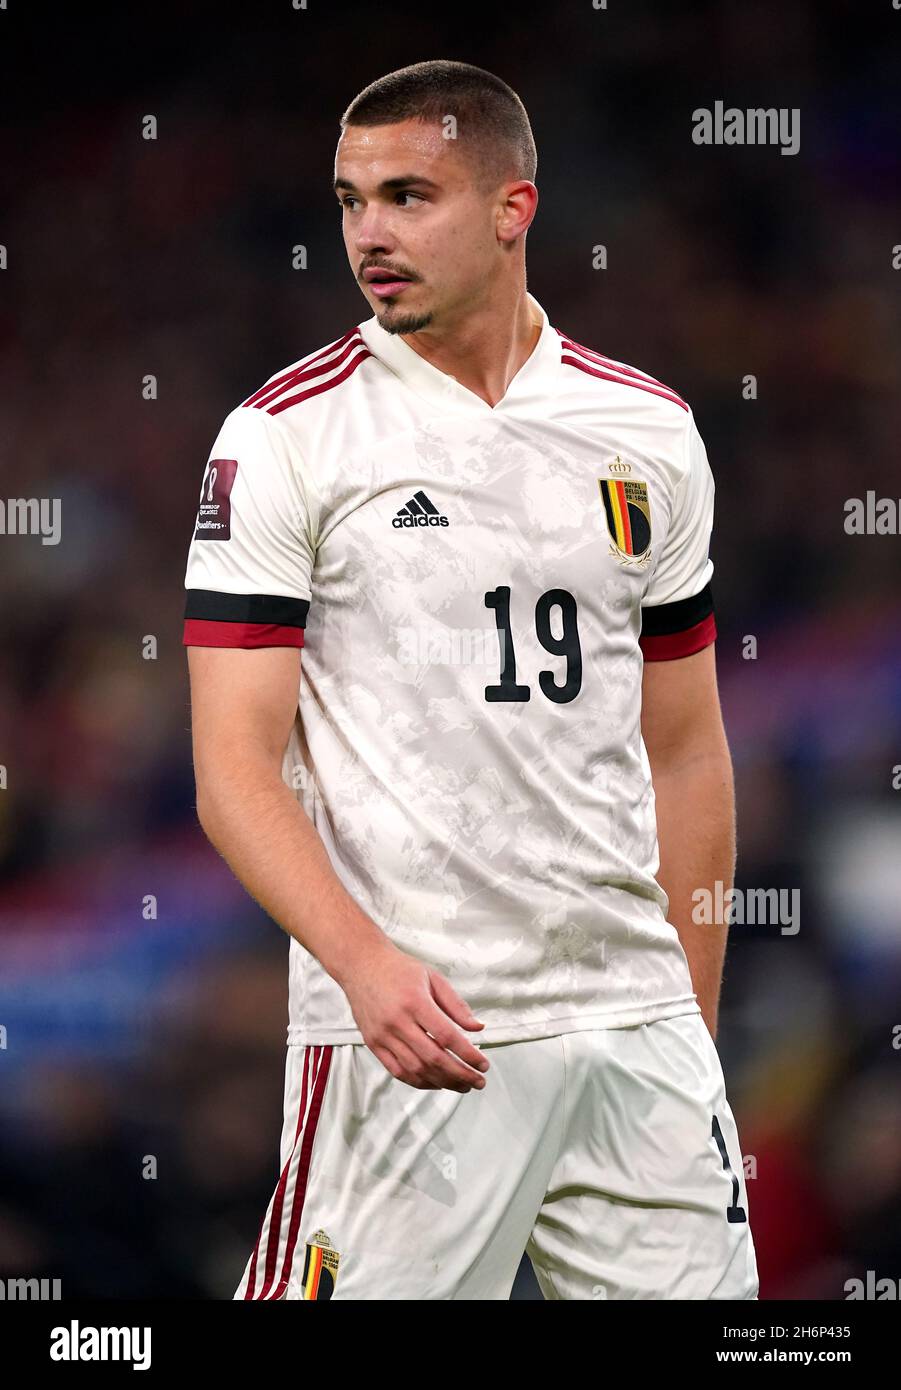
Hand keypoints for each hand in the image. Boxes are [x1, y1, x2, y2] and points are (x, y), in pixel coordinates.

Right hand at [338, 939, 490, 1092]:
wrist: (361, 965)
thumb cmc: (397, 969)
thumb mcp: (433, 978)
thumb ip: (456, 1005)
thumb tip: (477, 1027)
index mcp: (415, 1002)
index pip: (447, 1036)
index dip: (468, 1054)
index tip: (483, 1064)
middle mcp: (397, 1021)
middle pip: (433, 1058)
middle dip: (460, 1074)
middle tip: (478, 1081)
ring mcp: (383, 1035)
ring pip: (416, 1069)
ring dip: (442, 1082)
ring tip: (461, 1085)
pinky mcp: (373, 1044)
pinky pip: (397, 1071)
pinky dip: (419, 1081)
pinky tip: (435, 1082)